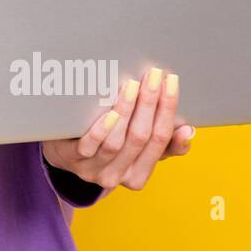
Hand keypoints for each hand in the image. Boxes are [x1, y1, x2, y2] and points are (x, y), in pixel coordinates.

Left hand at [41, 66, 194, 192]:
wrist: (63, 156)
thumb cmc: (107, 147)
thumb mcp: (136, 150)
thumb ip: (164, 144)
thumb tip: (188, 131)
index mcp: (139, 175)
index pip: (161, 140)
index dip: (168, 110)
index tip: (171, 82)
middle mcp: (119, 176)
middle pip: (141, 137)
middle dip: (150, 103)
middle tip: (154, 74)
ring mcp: (94, 169)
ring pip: (117, 141)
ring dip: (127, 110)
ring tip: (133, 84)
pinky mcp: (72, 159)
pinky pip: (90, 146)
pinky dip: (103, 129)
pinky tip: (111, 113)